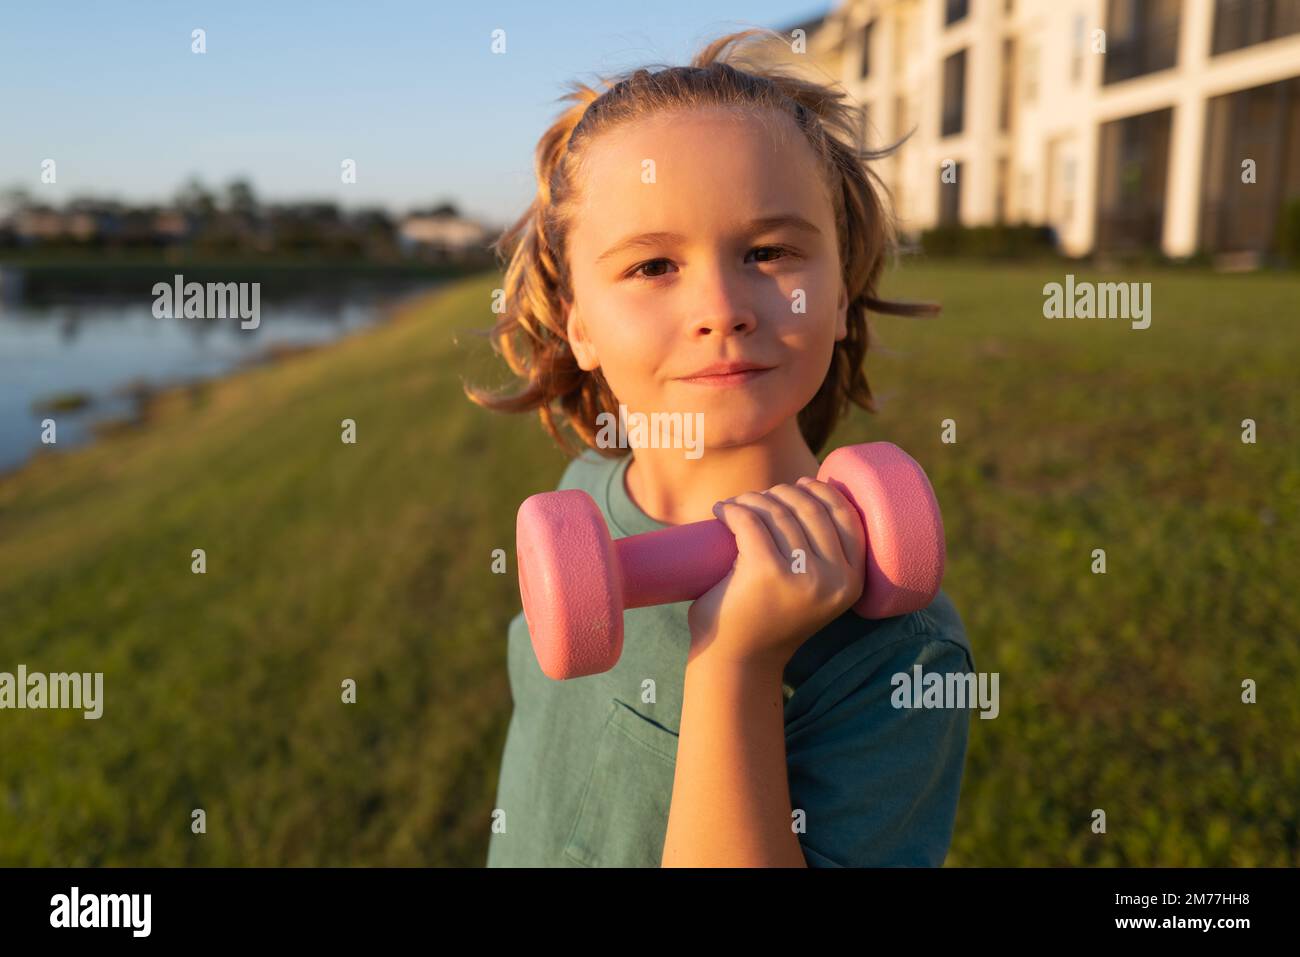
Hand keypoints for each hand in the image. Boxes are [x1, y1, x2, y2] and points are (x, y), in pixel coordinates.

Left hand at [686, 476, 867, 671]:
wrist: (739, 662)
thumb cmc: (771, 620)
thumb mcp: (814, 591)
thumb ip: (822, 556)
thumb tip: (807, 490)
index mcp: (851, 582)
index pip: (846, 517)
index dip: (823, 492)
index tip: (799, 485)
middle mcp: (833, 579)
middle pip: (808, 509)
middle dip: (781, 494)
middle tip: (757, 500)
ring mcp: (801, 576)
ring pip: (777, 513)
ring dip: (752, 500)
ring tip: (736, 506)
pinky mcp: (765, 572)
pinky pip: (750, 522)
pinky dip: (733, 509)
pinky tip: (722, 510)